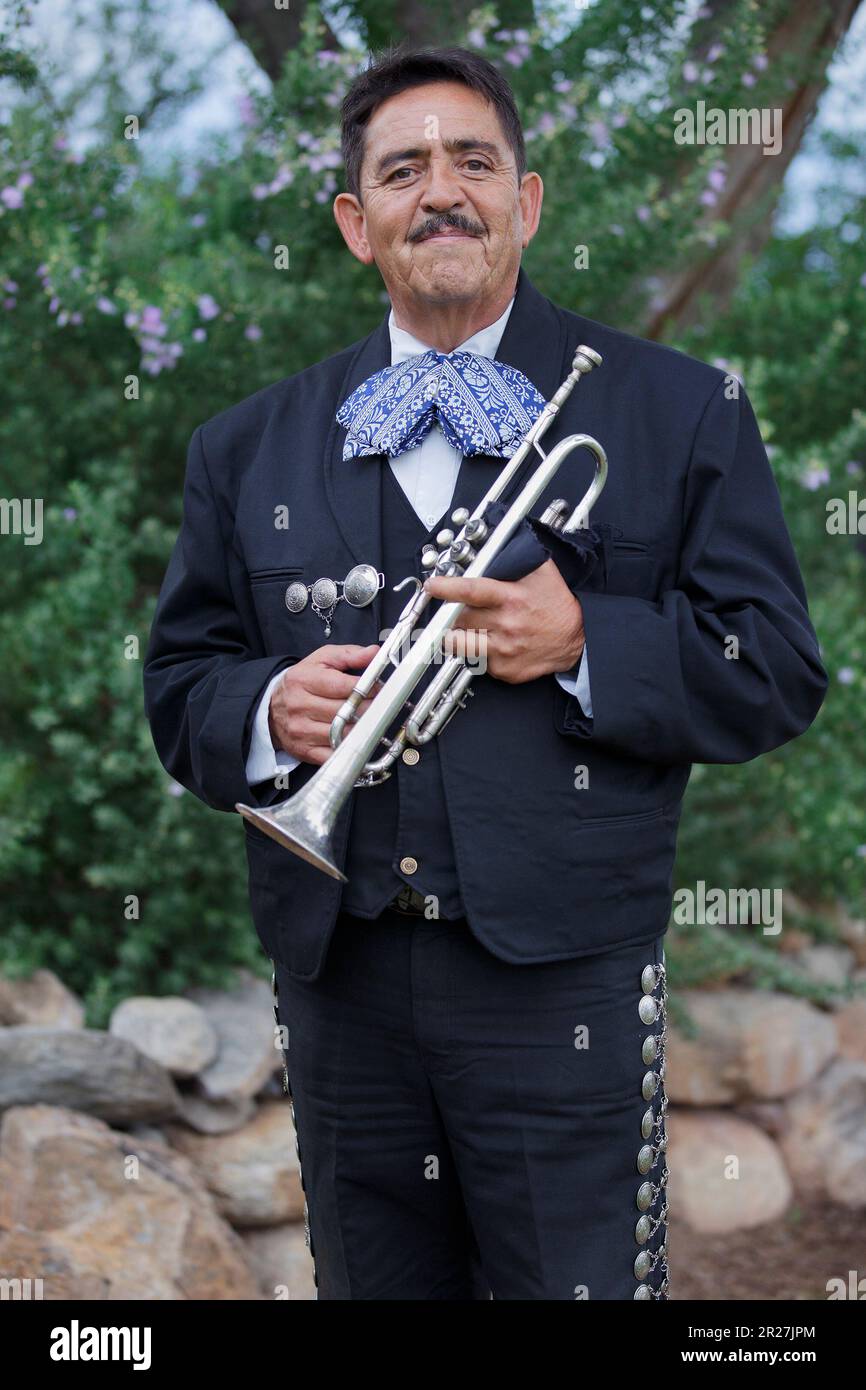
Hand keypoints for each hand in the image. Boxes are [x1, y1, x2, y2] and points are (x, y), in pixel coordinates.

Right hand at [268, 643, 382, 765]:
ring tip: (372, 720)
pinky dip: (350, 749)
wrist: (270, 710)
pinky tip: (358, 739)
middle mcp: (300, 705)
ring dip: (363, 728)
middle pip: (346, 711)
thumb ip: (348, 654)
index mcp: (304, 680)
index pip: (343, 686)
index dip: (368, 688)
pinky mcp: (305, 750)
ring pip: (343, 733)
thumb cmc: (300, 683)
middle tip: (382, 705)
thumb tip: (373, 652)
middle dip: (370, 708)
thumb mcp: (320, 661)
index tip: (380, 688)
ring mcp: (302, 730)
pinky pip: (334, 754)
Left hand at [423, 559, 583, 683]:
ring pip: (460, 644)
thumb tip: (497, 543)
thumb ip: (517, 557)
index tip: (432, 586)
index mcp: (510, 599)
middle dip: (454, 615)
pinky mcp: (503, 670)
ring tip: (469, 629)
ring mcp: (503, 651)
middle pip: (459, 620)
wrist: (577, 640)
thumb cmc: (556, 605)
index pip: (471, 591)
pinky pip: (477, 662)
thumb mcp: (542, 573)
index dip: (447, 588)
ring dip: (458, 636)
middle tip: (460, 611)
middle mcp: (505, 626)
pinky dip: (479, 653)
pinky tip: (493, 644)